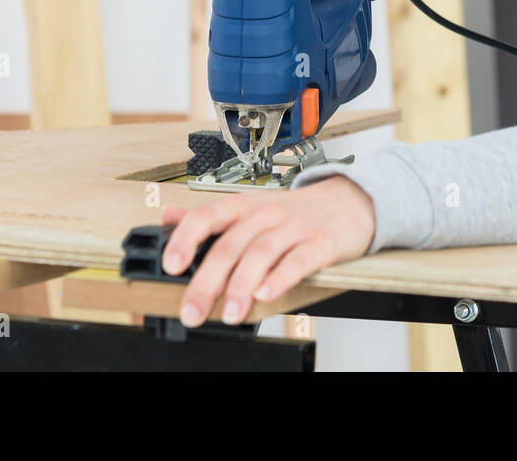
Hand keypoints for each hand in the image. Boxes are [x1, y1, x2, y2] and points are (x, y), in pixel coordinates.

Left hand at [161, 176, 376, 326]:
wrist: (348, 202)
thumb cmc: (294, 211)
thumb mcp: (250, 206)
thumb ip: (210, 216)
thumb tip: (167, 217)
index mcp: (244, 206)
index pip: (207, 216)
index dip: (186, 239)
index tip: (172, 265)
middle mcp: (266, 214)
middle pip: (231, 245)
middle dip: (207, 281)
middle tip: (193, 311)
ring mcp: (295, 227)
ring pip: (261, 254)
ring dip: (241, 286)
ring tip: (229, 314)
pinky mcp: (321, 243)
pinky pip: (298, 260)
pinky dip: (280, 277)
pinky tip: (266, 294)